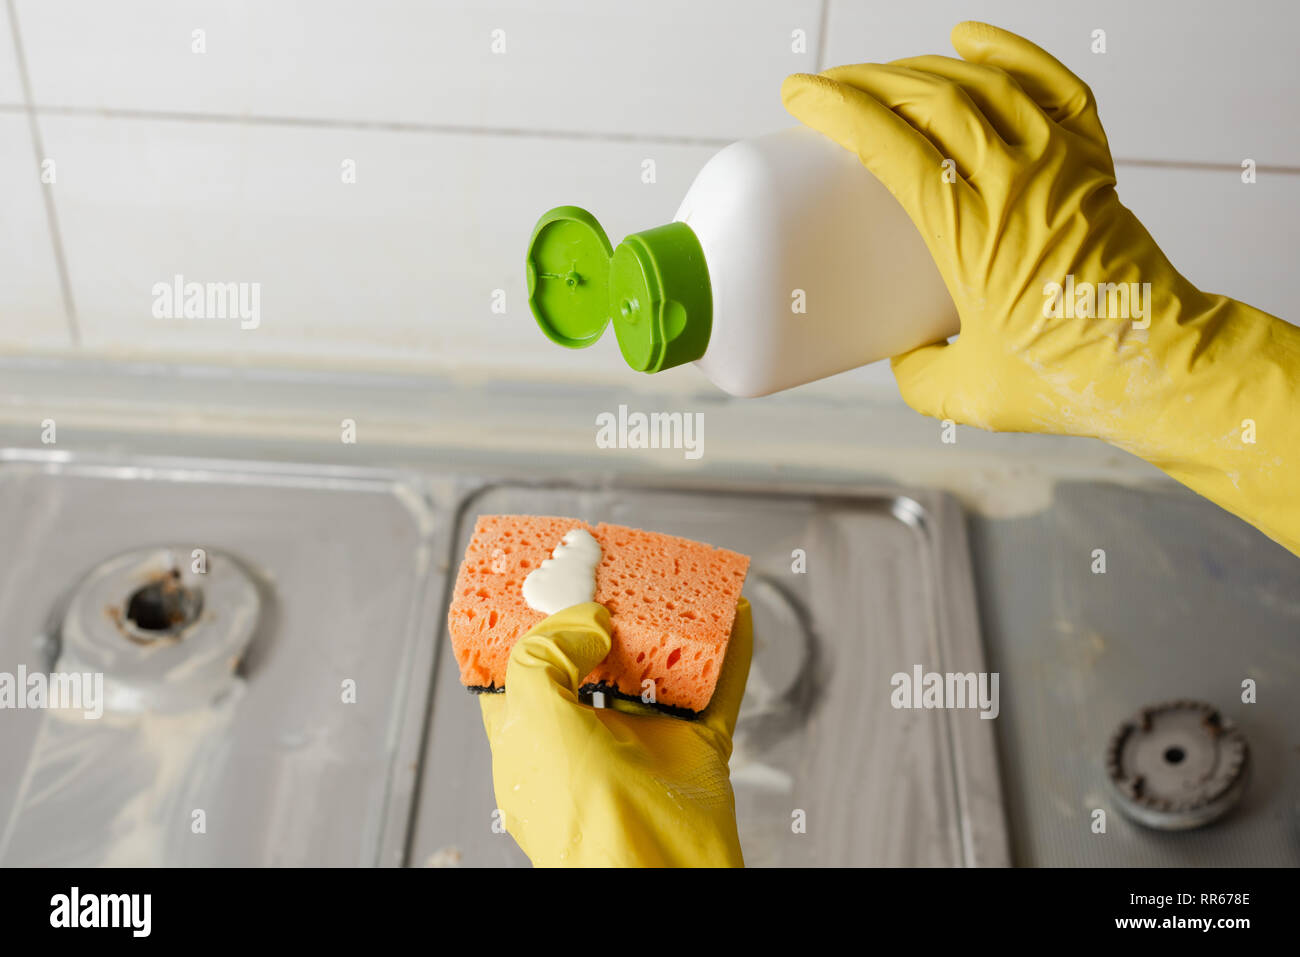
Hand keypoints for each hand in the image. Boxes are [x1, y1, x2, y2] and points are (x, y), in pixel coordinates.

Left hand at [479, 599, 751, 866]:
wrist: (655, 876)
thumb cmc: (579, 819)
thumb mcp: (531, 720)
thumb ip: (544, 654)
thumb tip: (590, 622)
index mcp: (534, 737)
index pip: (522, 669)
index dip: (529, 623)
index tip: (542, 577)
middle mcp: (587, 737)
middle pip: (597, 659)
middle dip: (608, 612)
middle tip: (615, 568)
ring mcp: (646, 743)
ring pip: (662, 668)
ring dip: (674, 626)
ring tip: (676, 583)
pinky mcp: (697, 751)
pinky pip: (719, 690)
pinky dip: (733, 652)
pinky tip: (739, 616)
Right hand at [783, 22, 1299, 554]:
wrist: (1159, 365)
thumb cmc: (1066, 380)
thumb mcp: (964, 394)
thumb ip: (918, 373)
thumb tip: (902, 348)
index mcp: (970, 236)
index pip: (891, 143)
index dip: (838, 108)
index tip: (801, 96)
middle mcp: (1015, 184)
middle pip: (931, 99)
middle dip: (868, 80)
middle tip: (831, 88)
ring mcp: (1058, 165)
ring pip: (983, 84)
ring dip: (923, 68)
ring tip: (883, 75)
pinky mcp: (1089, 162)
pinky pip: (1052, 84)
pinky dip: (1009, 53)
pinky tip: (968, 40)